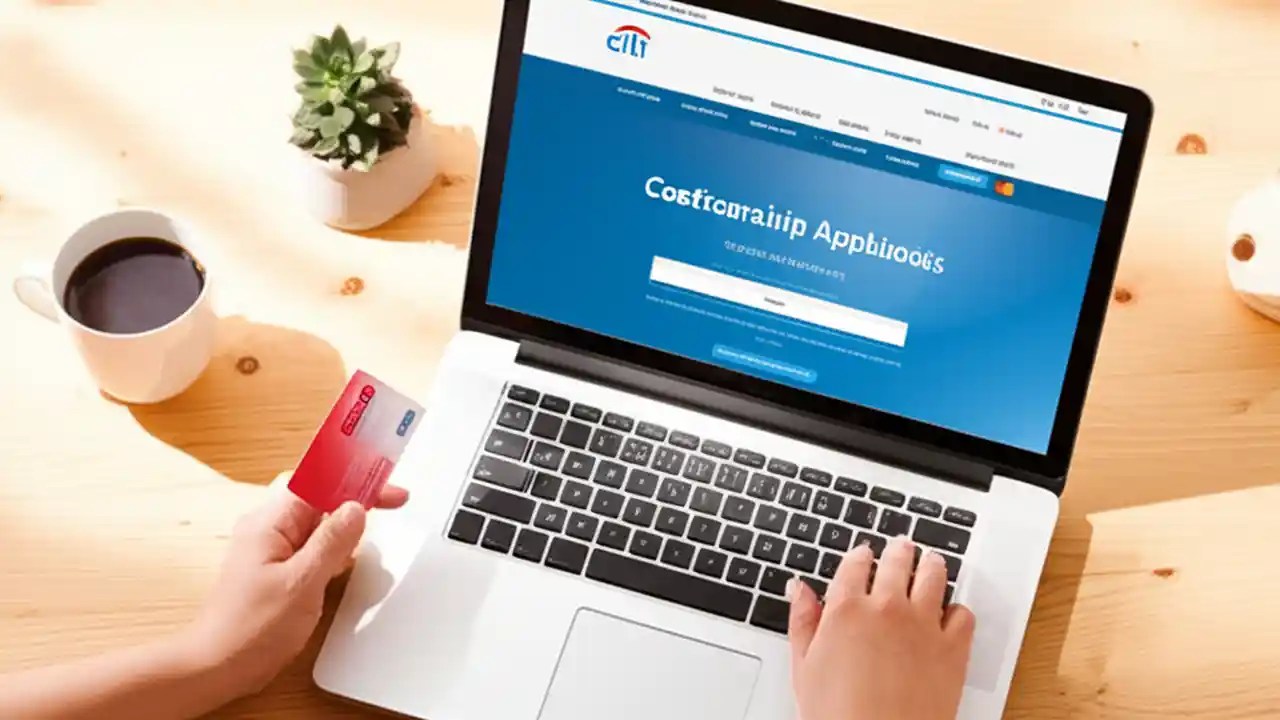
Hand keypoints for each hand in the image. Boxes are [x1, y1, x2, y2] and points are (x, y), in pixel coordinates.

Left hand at [178, 486, 408, 701]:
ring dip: (345, 522)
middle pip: (318, 495)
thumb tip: (357, 508)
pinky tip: (347, 559)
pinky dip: (334, 545)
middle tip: (391, 501)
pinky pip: (310, 544)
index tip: (390, 488)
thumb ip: (331, 542)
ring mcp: (269, 548)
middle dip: (354, 494)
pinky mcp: (274, 569)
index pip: (317, 480)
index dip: (356, 478)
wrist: (215, 668)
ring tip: (372, 530)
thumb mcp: (302, 584)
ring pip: (315, 521)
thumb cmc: (252, 629)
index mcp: (269, 522)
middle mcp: (267, 528)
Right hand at [788, 537, 975, 719]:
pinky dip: (957, 609)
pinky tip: (950, 613)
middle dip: (899, 550)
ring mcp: (924, 625)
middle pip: (898, 561)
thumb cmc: (838, 716)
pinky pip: (963, 613)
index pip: (856, 563)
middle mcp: (888, 608)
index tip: (863, 554)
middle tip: (902, 547)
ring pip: (934, 575)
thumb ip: (803, 621)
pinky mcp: (953, 648)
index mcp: (847, 609)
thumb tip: (799, 590)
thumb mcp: (805, 667)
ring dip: (931, 565)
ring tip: (931, 562)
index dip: (860, 555)